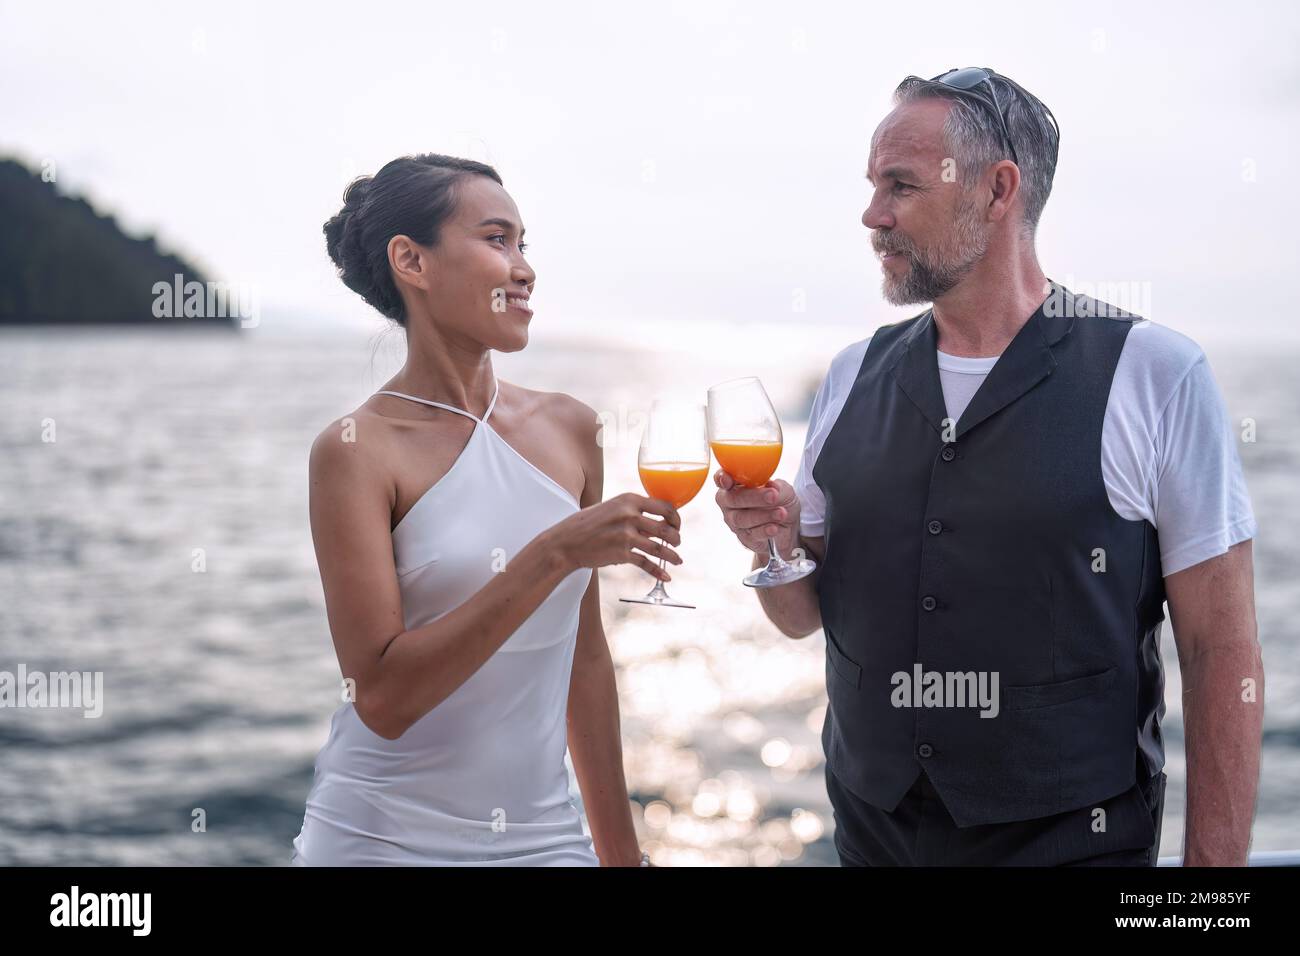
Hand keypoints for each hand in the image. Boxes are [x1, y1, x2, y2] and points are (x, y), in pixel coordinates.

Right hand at [549, 492, 681, 580]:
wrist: (566, 541)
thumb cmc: (589, 523)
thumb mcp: (612, 508)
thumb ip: (633, 512)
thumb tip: (658, 522)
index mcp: (629, 500)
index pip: (665, 507)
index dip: (676, 518)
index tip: (676, 525)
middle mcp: (629, 515)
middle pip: (665, 528)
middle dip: (676, 537)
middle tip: (677, 542)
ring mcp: (625, 535)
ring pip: (659, 547)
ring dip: (672, 555)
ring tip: (677, 560)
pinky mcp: (621, 553)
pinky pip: (646, 563)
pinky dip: (658, 571)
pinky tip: (666, 576)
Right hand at [713, 470, 800, 557]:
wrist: (790, 523)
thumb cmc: (780, 499)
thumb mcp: (783, 489)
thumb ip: (775, 487)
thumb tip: (772, 486)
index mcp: (734, 484)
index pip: (721, 478)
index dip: (721, 478)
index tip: (728, 480)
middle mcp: (729, 502)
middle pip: (733, 499)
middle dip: (754, 497)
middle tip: (772, 496)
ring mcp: (734, 521)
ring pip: (741, 519)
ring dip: (763, 515)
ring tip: (781, 513)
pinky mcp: (744, 538)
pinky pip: (751, 535)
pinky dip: (764, 531)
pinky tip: (774, 528)